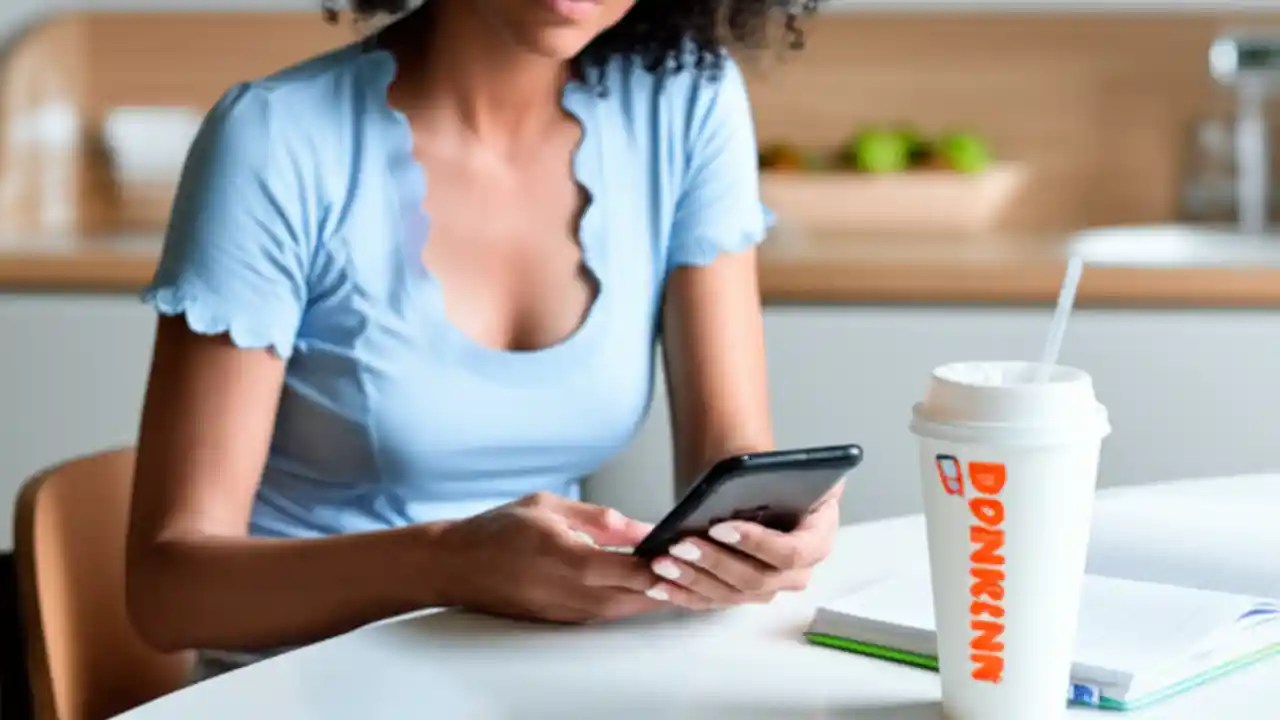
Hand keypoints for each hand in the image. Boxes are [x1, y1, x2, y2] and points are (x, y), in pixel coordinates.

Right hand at [433, 492, 660, 623]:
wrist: (455, 565)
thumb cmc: (498, 530)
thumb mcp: (550, 506)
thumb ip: (600, 519)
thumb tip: (642, 528)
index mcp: (569, 557)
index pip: (632, 570)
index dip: (662, 564)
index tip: (681, 549)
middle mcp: (569, 591)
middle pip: (634, 598)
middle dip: (664, 586)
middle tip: (686, 567)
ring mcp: (563, 610)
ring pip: (621, 611)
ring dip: (647, 598)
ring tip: (668, 577)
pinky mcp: (557, 620)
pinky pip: (601, 615)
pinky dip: (624, 604)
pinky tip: (634, 589)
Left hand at [644, 482, 842, 609]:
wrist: (766, 492)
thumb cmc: (777, 481)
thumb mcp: (788, 472)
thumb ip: (785, 474)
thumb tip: (760, 472)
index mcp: (817, 539)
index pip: (790, 552)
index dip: (756, 543)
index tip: (720, 528)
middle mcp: (798, 572)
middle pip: (757, 580)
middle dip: (715, 563)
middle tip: (681, 546)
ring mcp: (770, 588)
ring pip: (732, 595)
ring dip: (694, 581)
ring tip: (663, 564)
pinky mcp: (741, 596)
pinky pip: (714, 602)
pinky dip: (685, 595)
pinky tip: (660, 586)